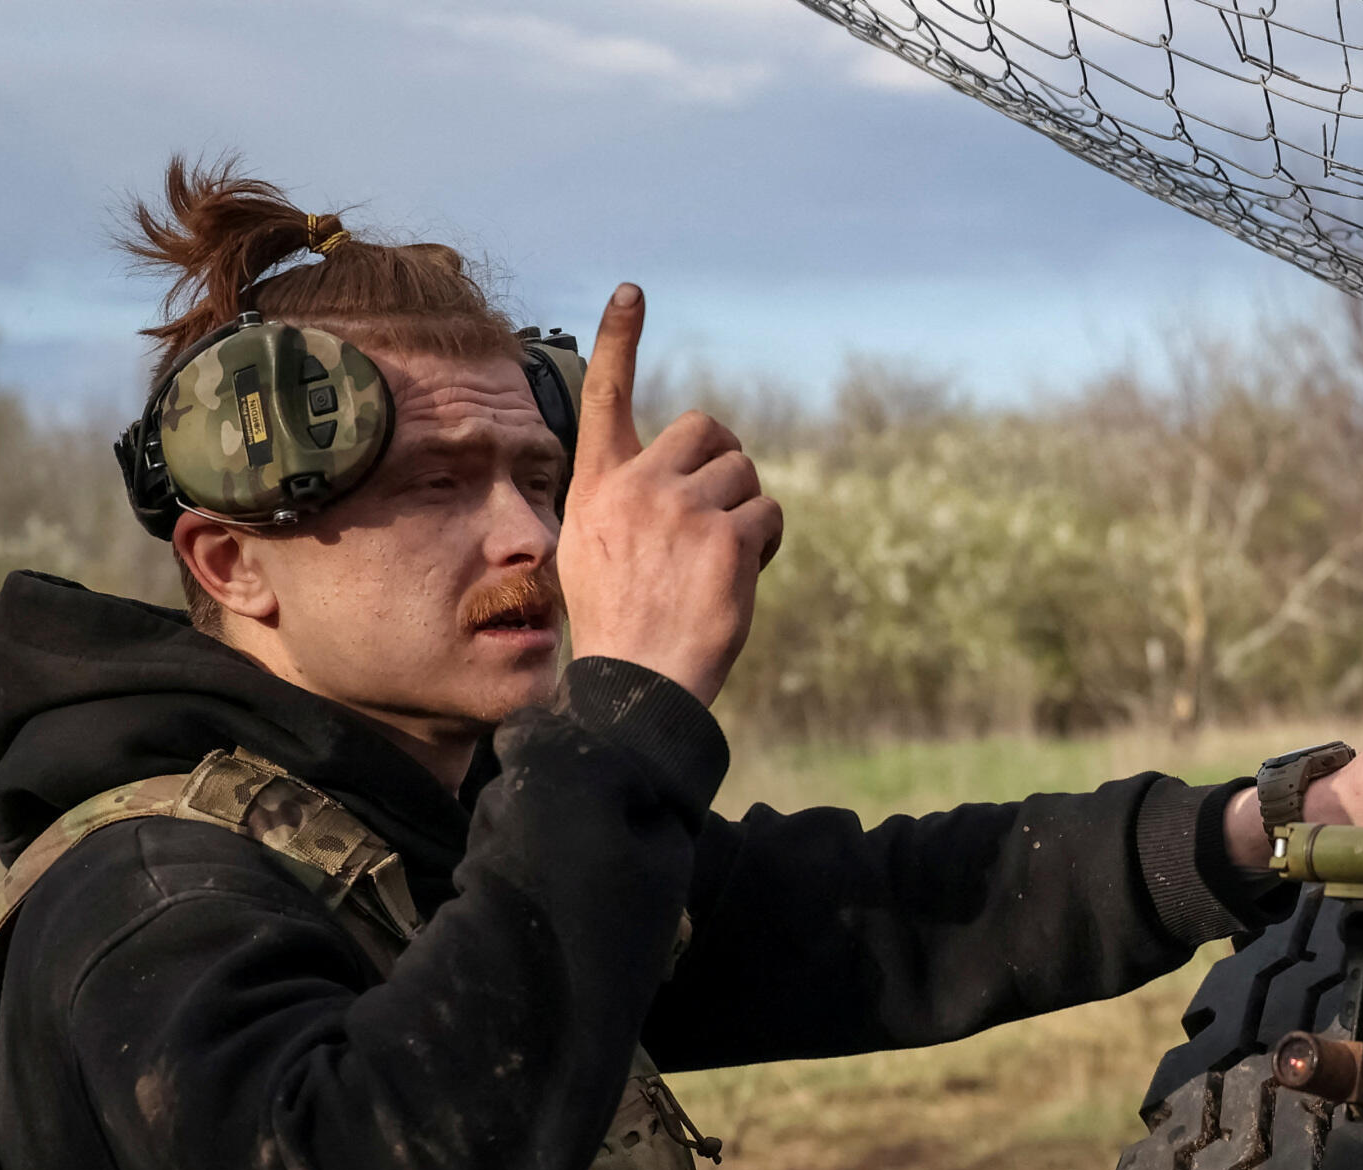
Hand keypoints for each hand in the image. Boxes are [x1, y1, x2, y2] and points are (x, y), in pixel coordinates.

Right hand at [556, 283, 784, 705]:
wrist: (635, 684)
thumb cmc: (620, 627)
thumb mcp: (592, 552)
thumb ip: (627, 504)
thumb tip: (679, 483)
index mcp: (597, 486)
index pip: (605, 395)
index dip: (620, 339)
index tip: (633, 292)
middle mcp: (637, 485)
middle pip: (706, 429)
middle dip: (725, 461)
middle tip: (724, 506)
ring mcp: (682, 508)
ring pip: (745, 472)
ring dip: (747, 508)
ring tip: (723, 559)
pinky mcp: (726, 537)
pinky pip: (769, 514)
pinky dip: (766, 544)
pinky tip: (740, 577)